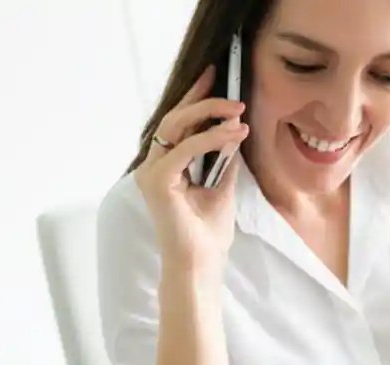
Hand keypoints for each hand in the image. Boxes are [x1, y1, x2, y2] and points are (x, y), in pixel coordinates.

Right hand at [133, 64, 250, 275]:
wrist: (201, 264)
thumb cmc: (207, 233)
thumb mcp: (222, 187)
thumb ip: (223, 158)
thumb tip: (235, 129)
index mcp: (165, 166)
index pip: (178, 123)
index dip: (195, 97)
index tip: (215, 76)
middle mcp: (153, 166)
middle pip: (175, 118)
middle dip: (204, 100)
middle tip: (233, 94)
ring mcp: (151, 173)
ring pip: (176, 127)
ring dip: (210, 115)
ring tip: (239, 112)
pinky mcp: (158, 181)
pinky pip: (185, 149)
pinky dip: (210, 138)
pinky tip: (233, 133)